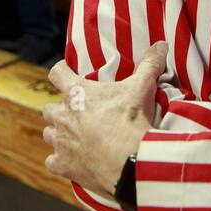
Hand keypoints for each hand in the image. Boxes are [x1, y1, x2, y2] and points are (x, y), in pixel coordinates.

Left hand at [42, 41, 167, 193]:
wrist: (129, 160)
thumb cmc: (130, 120)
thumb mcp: (142, 88)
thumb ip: (149, 65)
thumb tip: (161, 45)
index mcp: (76, 94)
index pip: (57, 73)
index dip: (61, 71)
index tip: (66, 72)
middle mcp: (63, 116)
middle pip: (48, 108)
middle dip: (60, 110)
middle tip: (77, 112)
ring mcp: (61, 142)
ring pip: (48, 134)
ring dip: (58, 134)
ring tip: (74, 136)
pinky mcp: (63, 165)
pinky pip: (52, 161)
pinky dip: (60, 161)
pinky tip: (72, 162)